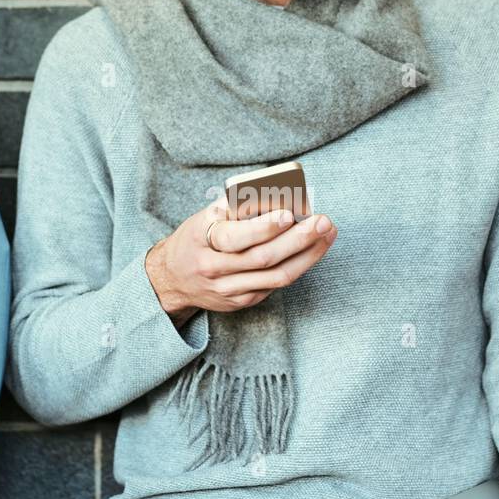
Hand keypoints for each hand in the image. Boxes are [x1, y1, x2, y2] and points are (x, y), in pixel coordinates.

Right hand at [144, 195, 337, 323]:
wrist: (171, 279)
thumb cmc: (196, 238)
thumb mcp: (205, 217)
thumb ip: (236, 208)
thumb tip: (279, 196)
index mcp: (201, 240)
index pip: (233, 237)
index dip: (263, 228)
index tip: (288, 214)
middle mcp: (213, 268)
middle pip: (262, 258)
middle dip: (298, 239)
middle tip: (324, 222)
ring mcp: (228, 290)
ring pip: (275, 276)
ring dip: (307, 255)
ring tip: (327, 234)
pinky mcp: (240, 302)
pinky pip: (275, 286)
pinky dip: (297, 266)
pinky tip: (312, 250)